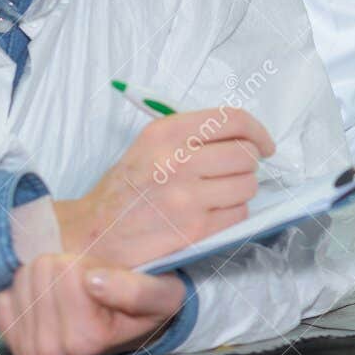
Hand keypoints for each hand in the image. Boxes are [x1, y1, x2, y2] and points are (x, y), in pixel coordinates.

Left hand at [0, 254, 187, 354]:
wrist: (131, 329)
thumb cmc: (146, 309)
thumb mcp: (162, 295)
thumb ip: (136, 291)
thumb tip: (94, 281)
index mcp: (86, 338)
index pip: (66, 270)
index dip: (89, 264)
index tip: (106, 280)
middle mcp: (53, 350)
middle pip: (41, 271)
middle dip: (67, 267)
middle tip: (89, 285)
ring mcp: (29, 349)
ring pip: (22, 279)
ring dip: (48, 277)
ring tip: (74, 292)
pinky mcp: (13, 343)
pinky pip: (4, 298)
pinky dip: (26, 291)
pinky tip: (50, 300)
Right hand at [54, 108, 273, 266]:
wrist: (91, 236)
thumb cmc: (125, 190)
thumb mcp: (149, 147)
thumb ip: (192, 136)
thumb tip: (245, 136)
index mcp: (165, 133)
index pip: (232, 119)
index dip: (257, 131)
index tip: (263, 145)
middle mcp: (176, 160)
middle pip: (245, 154)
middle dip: (247, 165)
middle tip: (232, 174)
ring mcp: (187, 197)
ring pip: (247, 185)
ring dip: (241, 191)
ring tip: (218, 196)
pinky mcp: (194, 229)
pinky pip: (239, 214)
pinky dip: (232, 215)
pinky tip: (211, 215)